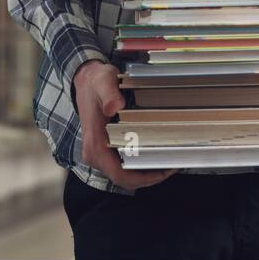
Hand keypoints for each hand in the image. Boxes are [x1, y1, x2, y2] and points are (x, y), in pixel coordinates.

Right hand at [73, 60, 176, 189]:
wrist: (86, 80)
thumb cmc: (96, 82)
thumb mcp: (103, 82)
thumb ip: (110, 94)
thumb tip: (116, 106)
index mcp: (95, 144)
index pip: (119, 174)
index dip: (143, 179)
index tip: (164, 170)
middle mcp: (95, 154)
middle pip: (124, 179)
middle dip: (149, 177)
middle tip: (172, 166)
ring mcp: (100, 153)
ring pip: (124, 174)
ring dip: (146, 172)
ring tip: (168, 162)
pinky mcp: (105, 149)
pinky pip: (123, 165)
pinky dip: (140, 165)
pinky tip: (155, 155)